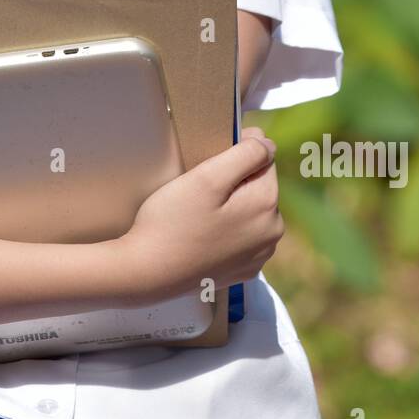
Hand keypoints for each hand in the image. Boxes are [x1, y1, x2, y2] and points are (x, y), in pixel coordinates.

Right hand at [115, 125, 283, 303]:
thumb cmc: (173, 222)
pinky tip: (202, 234)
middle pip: (259, 188)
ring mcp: (258, 256)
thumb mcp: (207, 177)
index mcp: (267, 206)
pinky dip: (227, 230)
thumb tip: (268, 144)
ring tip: (198, 212)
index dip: (238, 153)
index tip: (209, 162)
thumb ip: (245, 155)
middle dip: (235, 182)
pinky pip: (242, 237)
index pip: (264, 160)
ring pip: (250, 213)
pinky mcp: (242, 271)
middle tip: (199, 190)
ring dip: (232, 206)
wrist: (147, 273)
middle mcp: (271, 233)